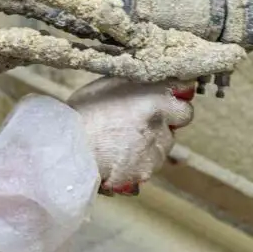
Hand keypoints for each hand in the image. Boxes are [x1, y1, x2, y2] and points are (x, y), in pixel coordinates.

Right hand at [67, 77, 195, 195]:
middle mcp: (160, 126)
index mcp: (154, 101)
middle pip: (178, 122)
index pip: (185, 98)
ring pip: (164, 145)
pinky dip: (139, 162)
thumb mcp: (109, 84)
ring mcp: (154, 152)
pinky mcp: (144, 172)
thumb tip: (156, 79)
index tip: (165, 100)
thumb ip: (138, 83)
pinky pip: (149, 165)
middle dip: (165, 121)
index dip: (174, 100)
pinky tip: (119, 156)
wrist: (67, 150)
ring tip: (123, 140)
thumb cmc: (83, 113)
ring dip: (151, 143)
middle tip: (141, 120)